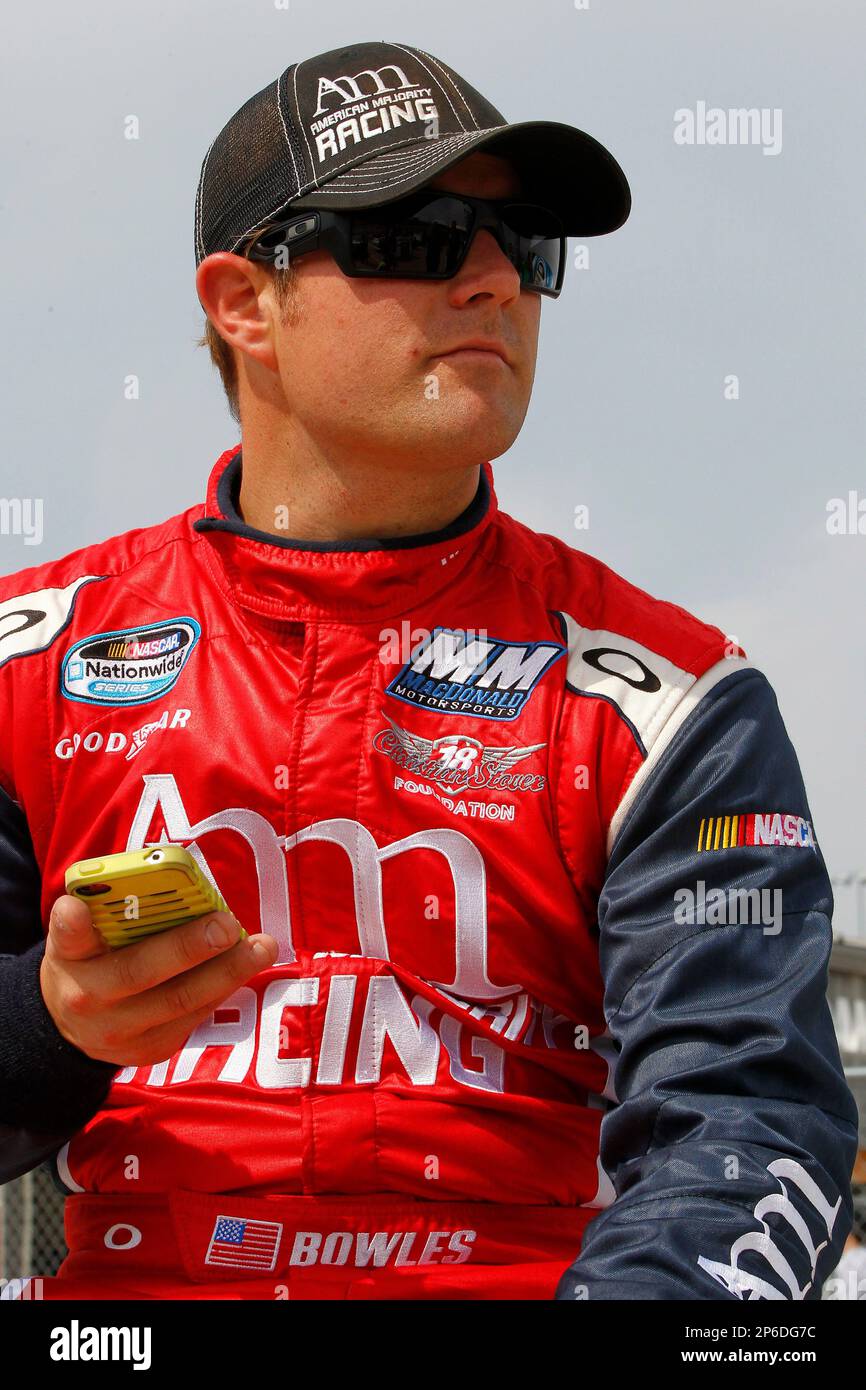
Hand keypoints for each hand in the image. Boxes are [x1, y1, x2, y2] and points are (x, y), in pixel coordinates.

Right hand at [39, 893, 278, 1067]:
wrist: (72, 1032)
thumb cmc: (87, 965)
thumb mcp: (76, 939)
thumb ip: (98, 915)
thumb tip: (132, 879)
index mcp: (69, 960)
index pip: (67, 938)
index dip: (71, 923)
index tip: (75, 907)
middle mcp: (90, 1000)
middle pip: (140, 972)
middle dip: (188, 947)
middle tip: (226, 925)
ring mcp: (122, 1033)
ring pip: (180, 1001)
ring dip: (226, 972)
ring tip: (260, 947)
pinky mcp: (151, 1050)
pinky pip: (193, 1017)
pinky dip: (222, 988)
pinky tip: (245, 965)